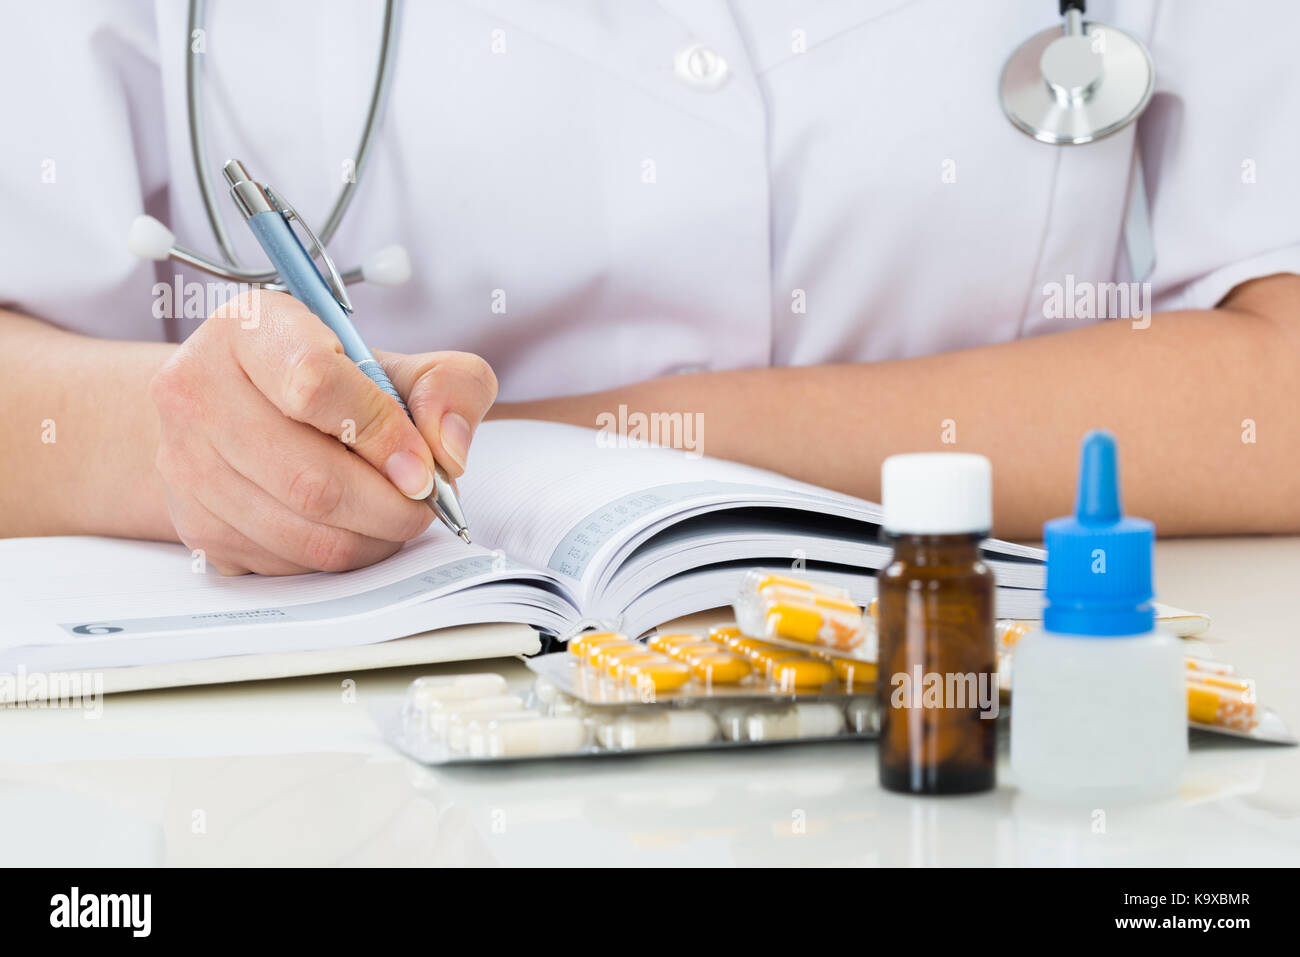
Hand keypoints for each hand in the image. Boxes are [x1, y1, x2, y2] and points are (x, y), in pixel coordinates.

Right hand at [149, 291, 496, 574]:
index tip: (422, 465)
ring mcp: (183, 462)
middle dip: (389, 506)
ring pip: (301, 533)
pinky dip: (334, 557)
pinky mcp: (192, 525)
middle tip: (422, 503)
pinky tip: (348, 528)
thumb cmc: (330, 385)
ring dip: (369, 538)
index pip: (313, 383)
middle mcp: (196, 389)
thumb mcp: (397, 363)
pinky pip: (284, 564)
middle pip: (311, 480)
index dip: (382, 434)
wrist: (241, 414)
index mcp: (249, 327)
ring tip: (391, 514)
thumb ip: (449, 385)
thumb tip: (449, 450)